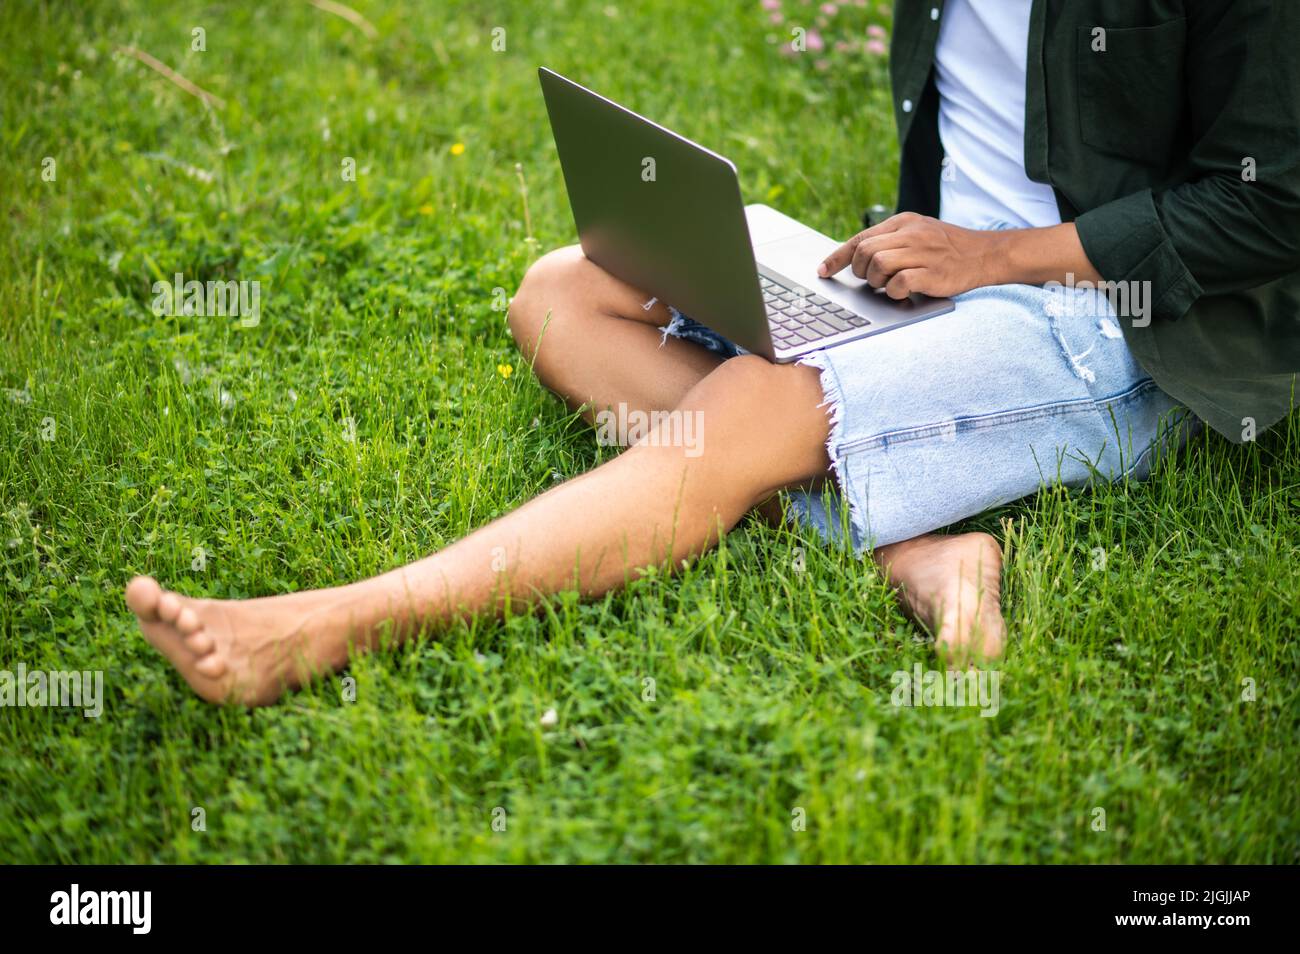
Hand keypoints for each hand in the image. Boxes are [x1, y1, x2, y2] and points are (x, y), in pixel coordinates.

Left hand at [817, 212, 1001, 298]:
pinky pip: (899, 283)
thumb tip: (854, 257)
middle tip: (872, 280)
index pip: (860, 238)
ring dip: (876, 282)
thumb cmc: (946, 249)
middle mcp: (911, 234)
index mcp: (903, 222)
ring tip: (889, 285)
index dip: (837, 257)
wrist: (986, 255)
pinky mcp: (932, 273)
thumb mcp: (917, 233)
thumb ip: (889, 240)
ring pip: (878, 265)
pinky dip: (895, 292)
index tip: (823, 271)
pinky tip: (903, 292)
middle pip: (865, 252)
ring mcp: (922, 252)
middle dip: (860, 271)